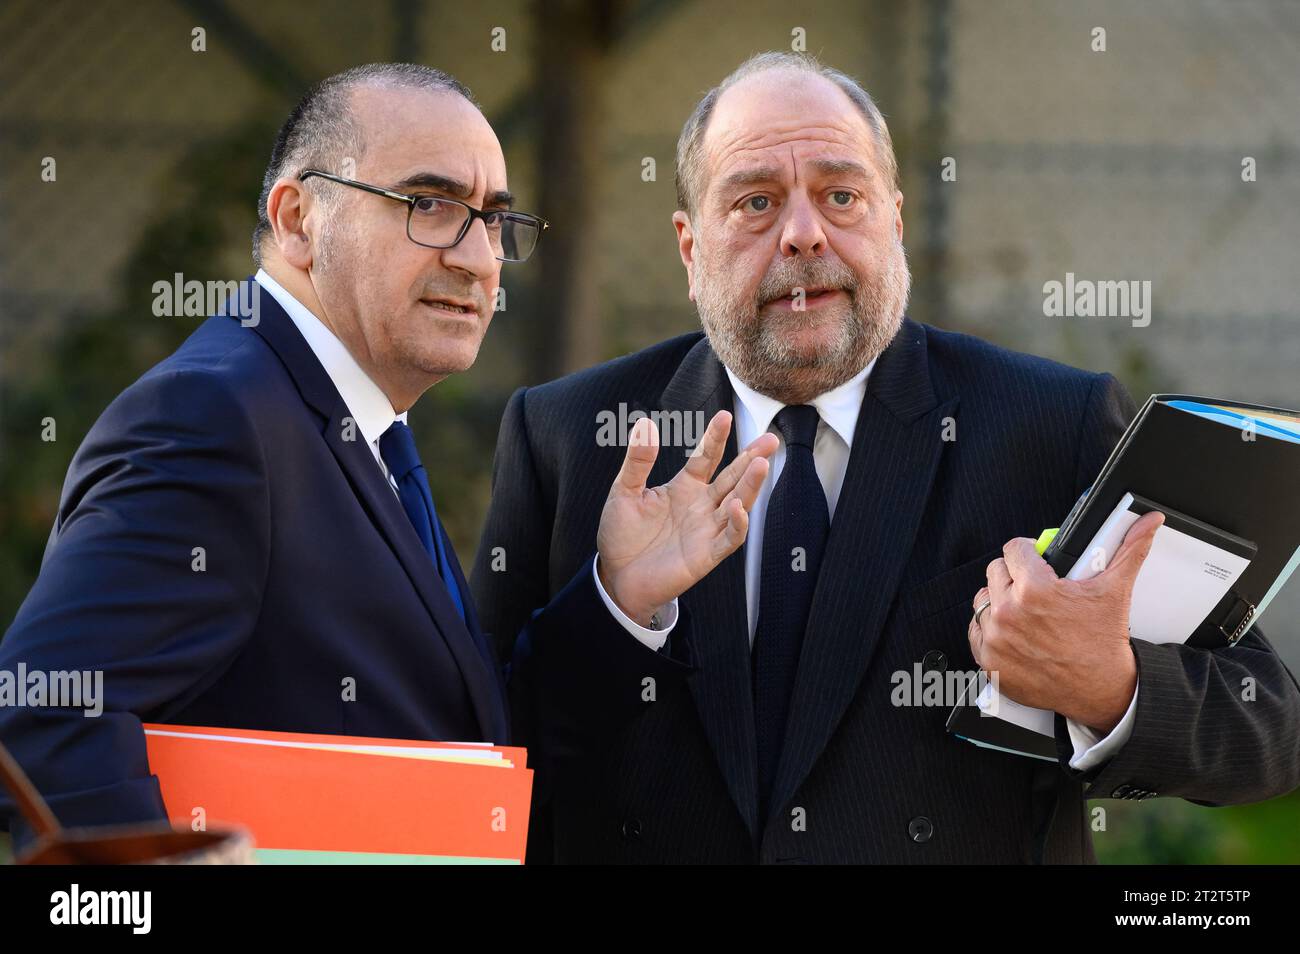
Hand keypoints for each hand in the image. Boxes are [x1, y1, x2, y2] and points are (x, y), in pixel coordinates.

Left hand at [597, 410, 777, 624]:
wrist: (617, 576)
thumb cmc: (622, 535)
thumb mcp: (624, 491)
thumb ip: (638, 461)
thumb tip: (645, 425)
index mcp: (684, 488)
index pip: (706, 458)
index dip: (716, 438)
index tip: (724, 416)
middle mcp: (701, 506)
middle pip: (732, 478)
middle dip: (751, 458)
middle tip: (769, 438)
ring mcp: (706, 529)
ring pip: (738, 504)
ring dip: (751, 486)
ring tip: (762, 464)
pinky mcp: (706, 555)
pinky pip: (729, 538)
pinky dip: (737, 523)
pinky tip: (738, 507)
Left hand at [968, 510, 1163, 731]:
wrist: (1101, 690)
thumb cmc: (1104, 642)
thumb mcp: (1115, 590)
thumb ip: (1129, 549)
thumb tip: (1149, 520)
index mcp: (1035, 589)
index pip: (1013, 549)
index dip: (1027, 551)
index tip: (1035, 559)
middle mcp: (1009, 612)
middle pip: (995, 572)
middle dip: (1014, 576)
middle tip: (1033, 589)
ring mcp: (996, 638)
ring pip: (983, 600)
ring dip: (999, 602)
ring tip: (1024, 611)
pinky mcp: (988, 661)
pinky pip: (975, 631)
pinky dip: (989, 630)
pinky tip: (1012, 633)